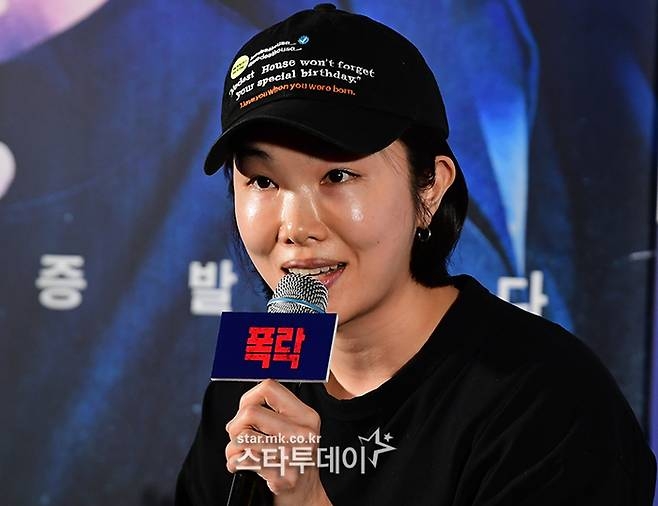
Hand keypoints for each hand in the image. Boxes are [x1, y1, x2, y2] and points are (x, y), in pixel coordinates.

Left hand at [225, 379, 331, 505]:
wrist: (306, 497)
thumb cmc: (295, 460)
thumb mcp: (296, 429)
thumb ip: (275, 412)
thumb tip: (242, 405)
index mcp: (306, 416)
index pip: (269, 387)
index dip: (248, 397)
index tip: (245, 411)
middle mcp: (304, 433)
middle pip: (249, 412)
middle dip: (235, 426)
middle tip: (241, 437)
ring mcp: (293, 455)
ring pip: (242, 436)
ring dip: (233, 447)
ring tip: (241, 454)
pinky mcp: (281, 476)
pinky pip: (242, 459)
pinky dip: (234, 462)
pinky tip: (241, 466)